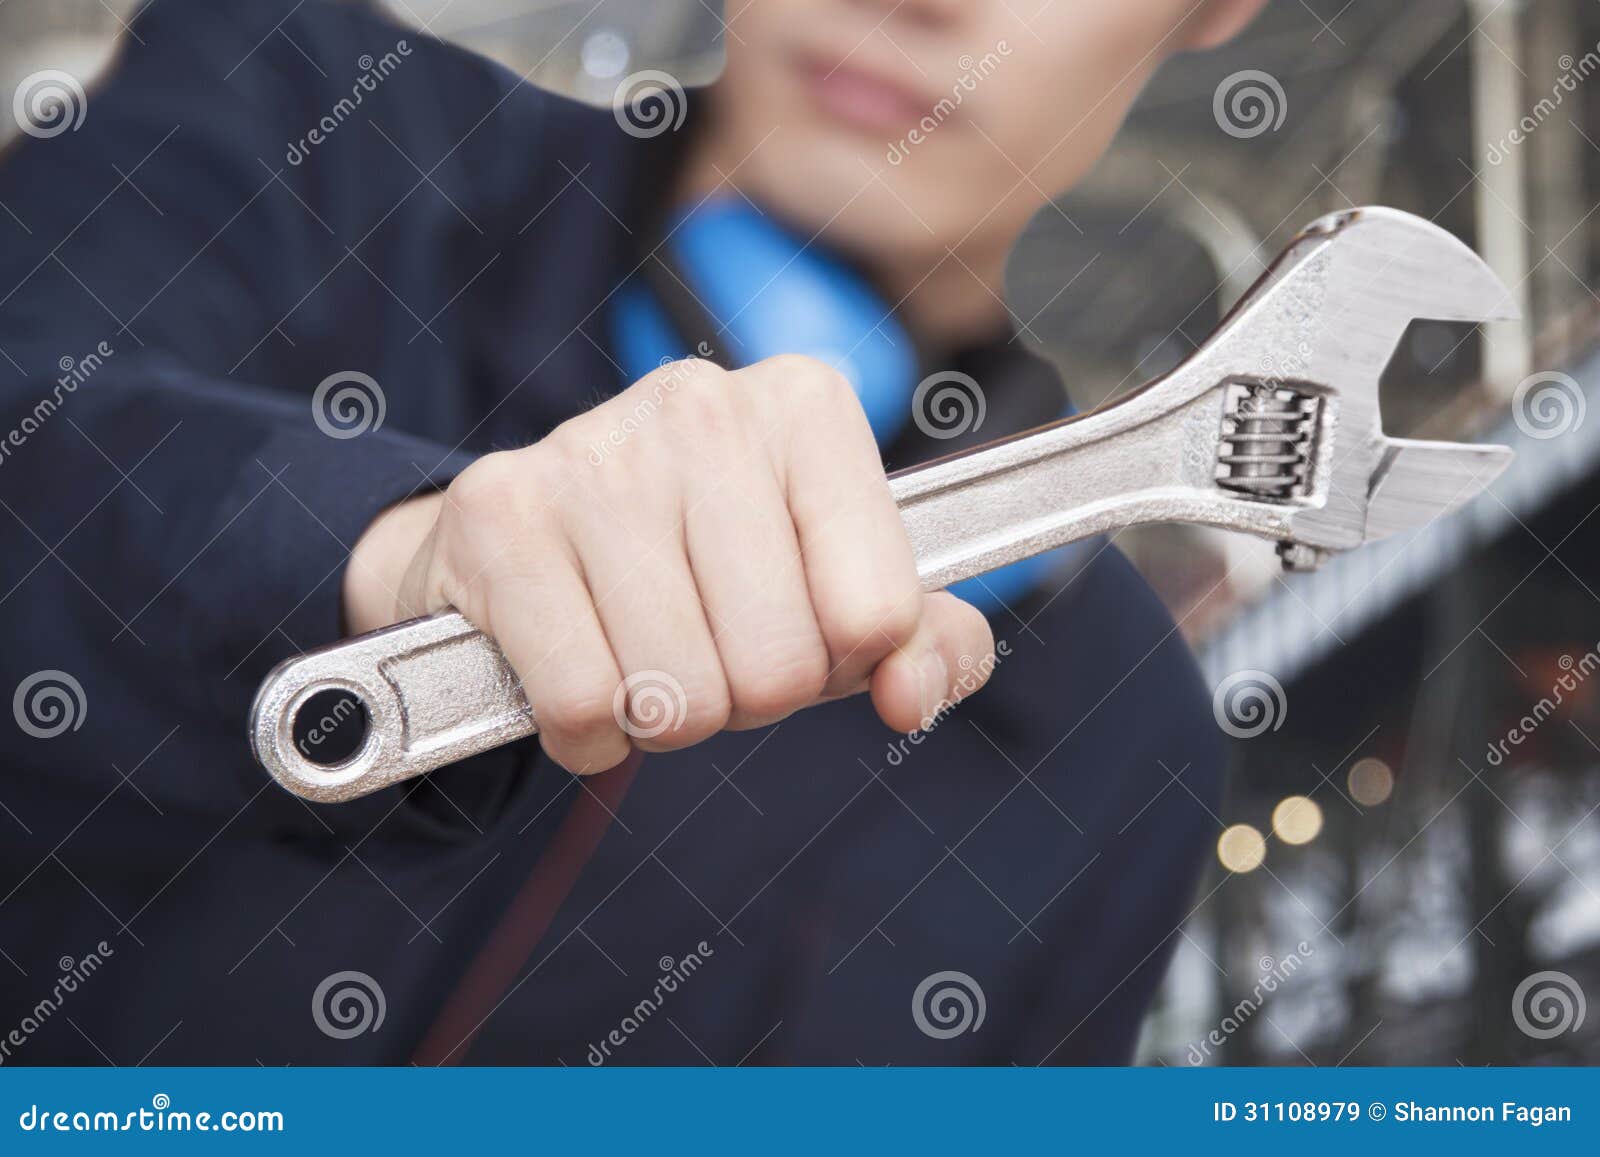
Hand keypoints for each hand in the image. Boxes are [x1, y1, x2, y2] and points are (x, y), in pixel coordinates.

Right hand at [343, 355, 995, 772]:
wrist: (528, 535)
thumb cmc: (710, 566)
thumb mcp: (838, 589)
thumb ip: (927, 643)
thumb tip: (910, 695)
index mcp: (807, 406)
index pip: (879, 614)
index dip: (842, 659)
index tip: (800, 621)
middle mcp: (703, 406)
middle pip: (779, 668)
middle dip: (747, 696)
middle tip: (708, 644)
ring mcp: (594, 452)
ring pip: (678, 697)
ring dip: (664, 716)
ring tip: (643, 650)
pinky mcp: (499, 514)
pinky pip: (580, 704)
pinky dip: (585, 730)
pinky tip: (581, 667)